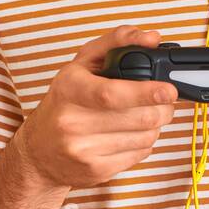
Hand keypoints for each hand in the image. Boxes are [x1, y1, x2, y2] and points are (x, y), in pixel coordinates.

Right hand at [16, 25, 177, 189]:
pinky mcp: (96, 171)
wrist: (39, 149)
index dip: (145, 92)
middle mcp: (72, 121)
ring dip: (156, 123)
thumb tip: (153, 38)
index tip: (169, 90)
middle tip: (165, 98)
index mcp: (69, 89)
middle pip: (139, 118)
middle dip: (163, 107)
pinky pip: (140, 154)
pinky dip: (146, 141)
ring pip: (145, 137)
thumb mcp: (83, 62)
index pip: (111, 94)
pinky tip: (132, 132)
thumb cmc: (65, 100)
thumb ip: (118, 41)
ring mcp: (83, 150)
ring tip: (145, 113)